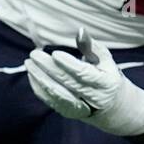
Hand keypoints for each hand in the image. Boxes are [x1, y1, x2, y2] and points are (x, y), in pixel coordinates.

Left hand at [25, 30, 143, 135]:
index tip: (55, 53)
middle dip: (48, 68)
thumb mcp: (105, 60)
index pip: (84, 74)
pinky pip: (51, 101)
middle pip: (67, 83)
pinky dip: (39, 88)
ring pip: (57, 94)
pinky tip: (32, 74)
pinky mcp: (69, 113)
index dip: (68, 64)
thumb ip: (91, 46)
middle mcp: (94, 98)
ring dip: (40, 78)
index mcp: (106, 83)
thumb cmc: (108, 77)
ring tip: (29, 63)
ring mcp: (81, 108)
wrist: (114, 108)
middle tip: (35, 54)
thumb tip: (80, 30)